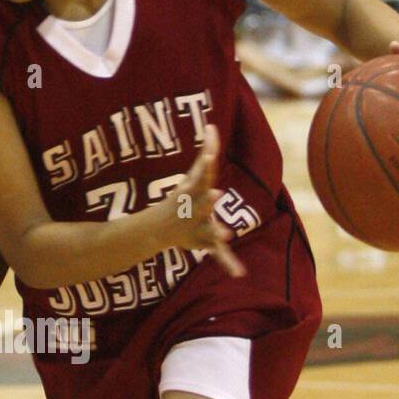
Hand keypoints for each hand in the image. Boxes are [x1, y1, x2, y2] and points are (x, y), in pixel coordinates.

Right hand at [158, 125, 245, 278]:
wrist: (158, 229)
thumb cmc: (181, 198)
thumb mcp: (190, 177)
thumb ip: (205, 153)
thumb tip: (212, 125)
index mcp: (192, 191)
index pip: (201, 175)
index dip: (207, 164)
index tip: (212, 154)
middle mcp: (194, 210)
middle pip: (203, 204)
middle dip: (209, 200)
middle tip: (217, 193)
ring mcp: (198, 228)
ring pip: (208, 231)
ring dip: (217, 233)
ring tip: (227, 235)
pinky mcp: (204, 243)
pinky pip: (217, 254)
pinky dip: (228, 263)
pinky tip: (239, 272)